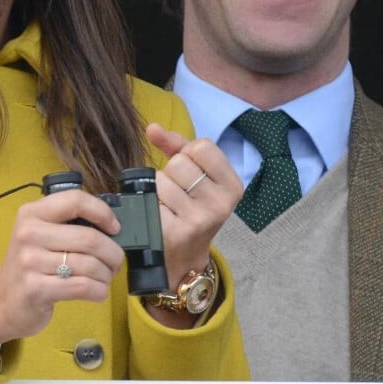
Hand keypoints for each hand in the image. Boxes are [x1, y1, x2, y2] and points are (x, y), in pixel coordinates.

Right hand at [0, 190, 125, 351]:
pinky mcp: (35, 289)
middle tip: (115, 262)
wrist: (3, 300)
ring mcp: (29, 262)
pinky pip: (82, 287)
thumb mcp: (41, 234)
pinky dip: (99, 291)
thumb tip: (112, 229)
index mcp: (32, 213)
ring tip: (105, 278)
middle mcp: (28, 233)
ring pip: (90, 265)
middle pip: (89, 238)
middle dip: (113, 253)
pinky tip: (98, 292)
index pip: (75, 200)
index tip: (114, 228)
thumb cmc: (31, 264)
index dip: (102, 212)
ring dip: (107, 275)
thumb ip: (68, 224)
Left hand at [144, 122, 242, 326]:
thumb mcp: (196, 175)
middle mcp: (221, 204)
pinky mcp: (176, 232)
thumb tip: (152, 127)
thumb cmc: (190, 206)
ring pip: (162, 179)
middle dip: (172, 173)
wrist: (184, 256)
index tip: (191, 171)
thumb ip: (176, 146)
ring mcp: (199, 220)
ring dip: (158, 189)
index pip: (202, 147)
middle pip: (180, 162)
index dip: (189, 154)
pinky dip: (150, 203)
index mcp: (233, 186)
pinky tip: (160, 216)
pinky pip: (150, 199)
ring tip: (168, 205)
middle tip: (178, 193)